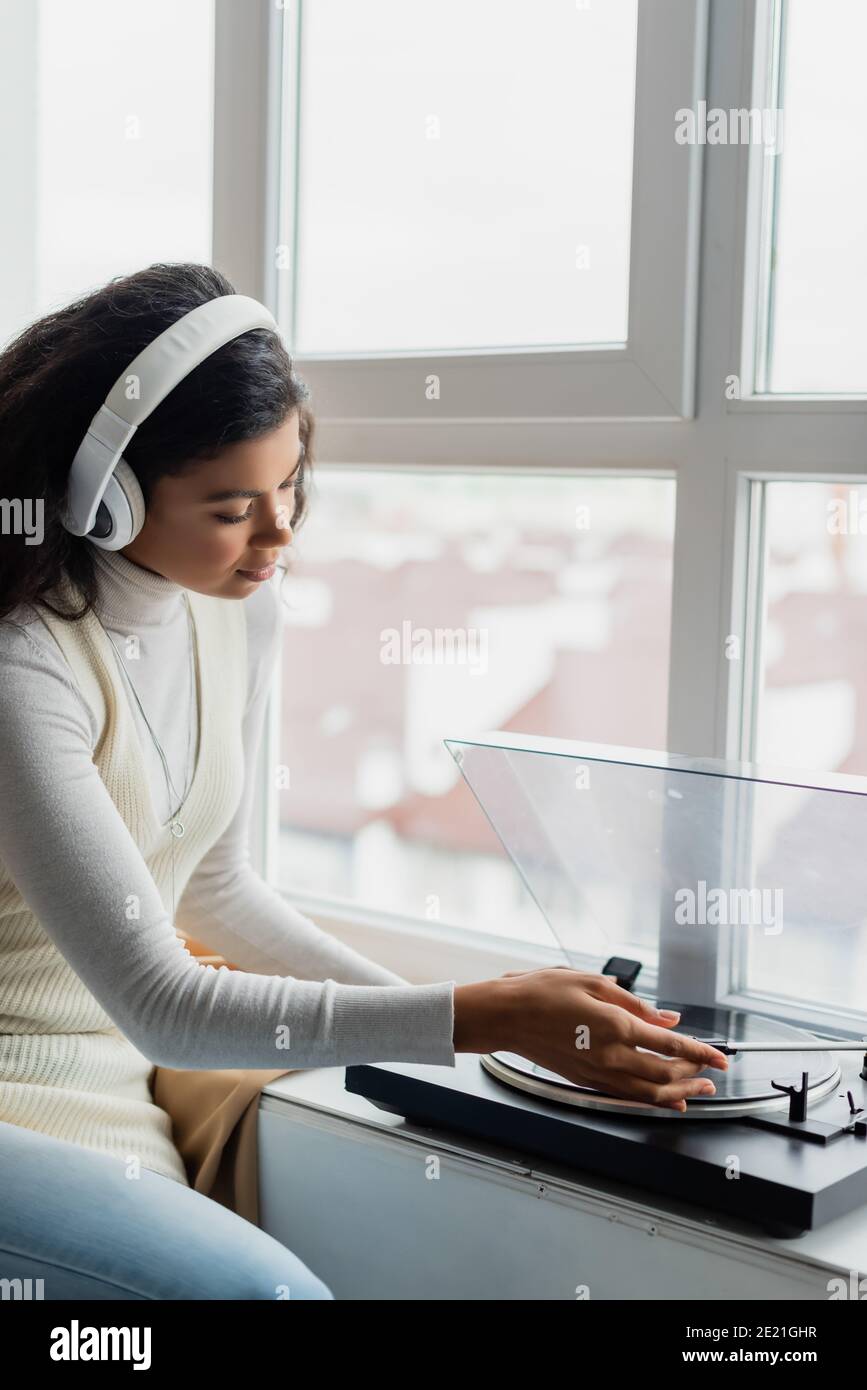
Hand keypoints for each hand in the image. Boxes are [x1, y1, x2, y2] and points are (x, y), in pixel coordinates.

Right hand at [456, 968, 728, 1111]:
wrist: (505, 1016)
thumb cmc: (542, 992)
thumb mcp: (594, 983)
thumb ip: (635, 1003)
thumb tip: (667, 1016)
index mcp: (615, 1026)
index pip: (670, 1044)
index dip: (700, 1052)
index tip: (720, 1058)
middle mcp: (610, 1055)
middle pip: (664, 1076)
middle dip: (693, 1076)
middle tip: (711, 1074)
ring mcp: (597, 1073)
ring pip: (648, 1093)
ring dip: (678, 1094)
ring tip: (697, 1093)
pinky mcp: (586, 1081)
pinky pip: (627, 1096)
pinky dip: (651, 1100)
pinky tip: (664, 1099)